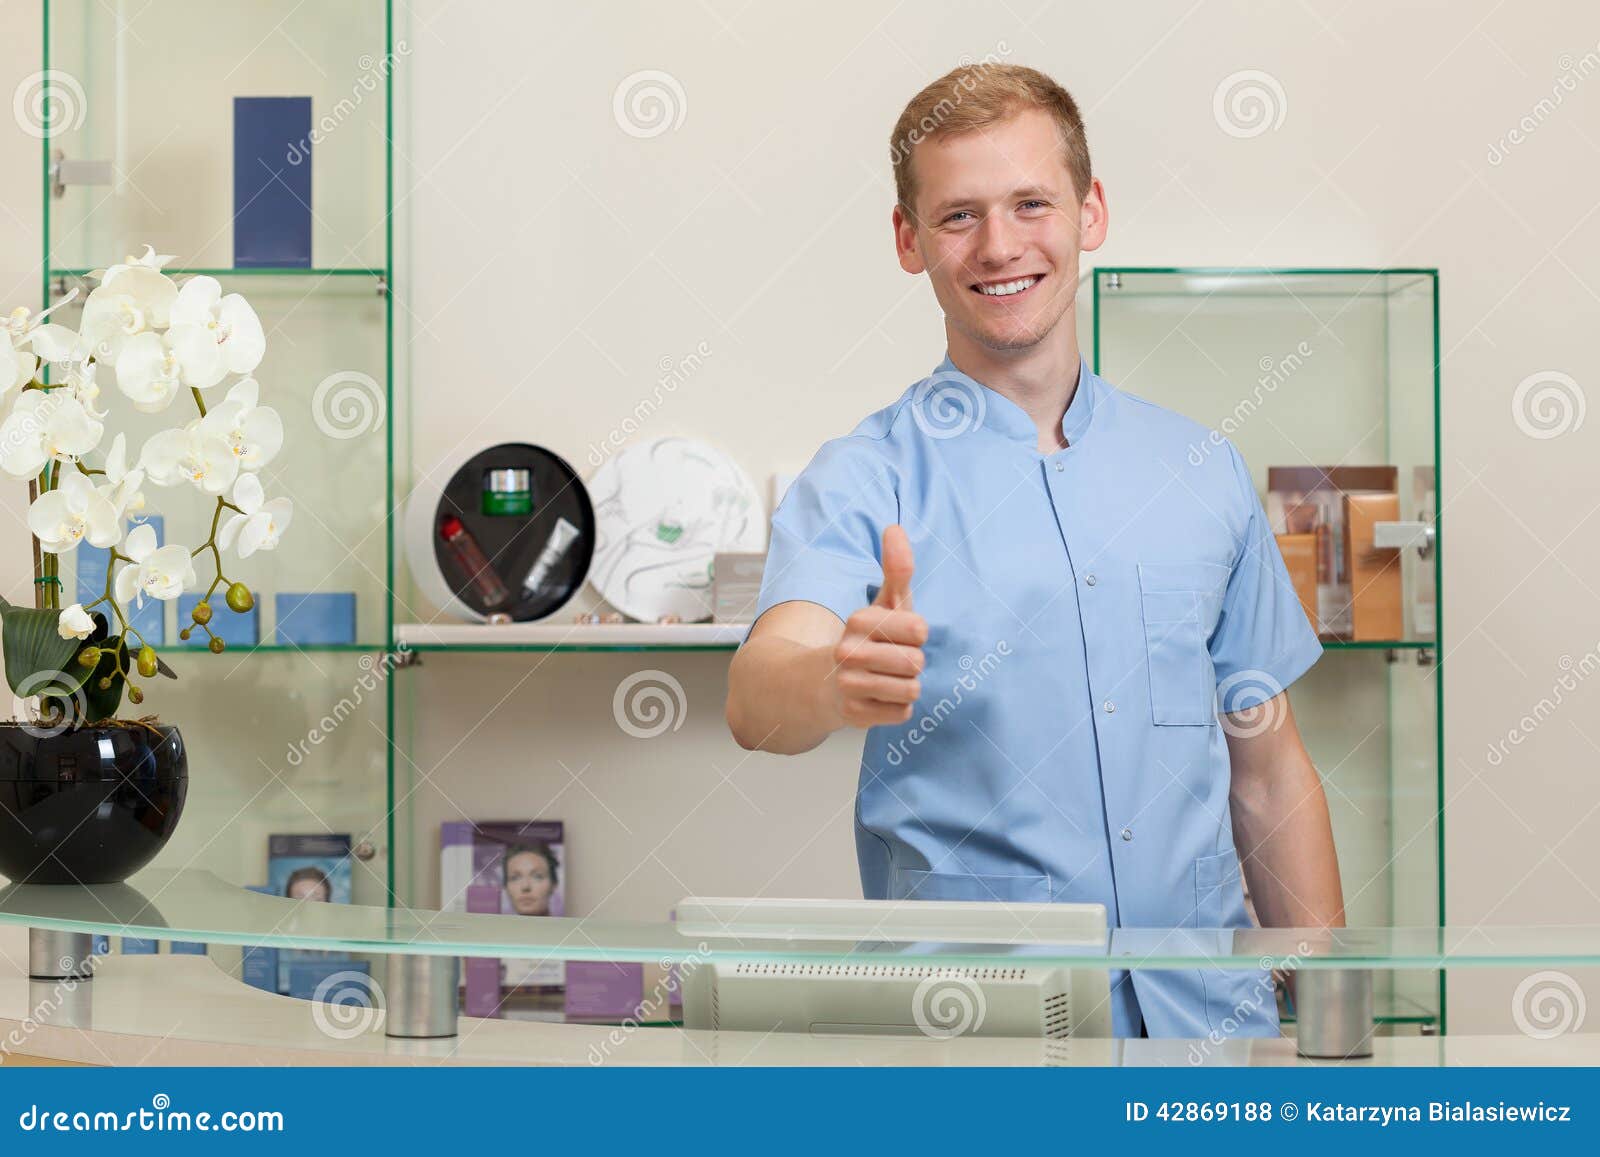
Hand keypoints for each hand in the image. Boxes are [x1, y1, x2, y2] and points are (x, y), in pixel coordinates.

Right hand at [828, 525, 927, 727]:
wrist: (822, 683)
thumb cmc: (867, 639)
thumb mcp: (884, 603)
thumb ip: (896, 569)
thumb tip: (896, 528)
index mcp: (859, 620)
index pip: (918, 630)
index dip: (916, 635)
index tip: (900, 635)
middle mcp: (848, 652)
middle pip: (915, 663)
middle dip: (912, 664)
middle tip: (891, 661)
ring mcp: (849, 685)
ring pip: (911, 690)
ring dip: (906, 686)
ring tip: (886, 679)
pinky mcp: (854, 715)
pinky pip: (902, 713)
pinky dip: (896, 708)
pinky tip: (878, 698)